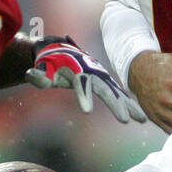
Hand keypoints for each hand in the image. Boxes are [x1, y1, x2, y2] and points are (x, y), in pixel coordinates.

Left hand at [26, 37, 146, 123]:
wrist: (64, 51)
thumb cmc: (52, 65)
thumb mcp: (43, 71)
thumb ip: (38, 76)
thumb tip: (29, 74)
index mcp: (78, 72)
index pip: (82, 85)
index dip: (83, 97)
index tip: (86, 111)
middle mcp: (94, 74)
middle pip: (106, 90)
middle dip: (115, 105)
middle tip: (123, 120)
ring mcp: (103, 78)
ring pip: (118, 93)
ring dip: (130, 106)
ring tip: (142, 119)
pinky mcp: (107, 83)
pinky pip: (121, 95)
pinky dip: (131, 105)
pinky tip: (142, 117)